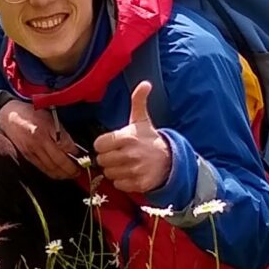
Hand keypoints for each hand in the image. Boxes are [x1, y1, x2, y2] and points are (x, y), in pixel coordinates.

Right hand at [0, 98, 86, 181]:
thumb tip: (74, 148)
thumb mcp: (50, 117)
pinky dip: (53, 173)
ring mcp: (32, 151)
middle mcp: (38, 143)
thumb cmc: (32, 114)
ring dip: (63, 174)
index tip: (83, 157)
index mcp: (45, 130)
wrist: (10, 116)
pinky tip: (59, 173)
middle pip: (59, 162)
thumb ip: (62, 133)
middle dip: (72, 169)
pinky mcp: (27, 157)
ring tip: (72, 174)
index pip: (65, 146)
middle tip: (80, 171)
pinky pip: (42, 169)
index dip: (76, 154)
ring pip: (51, 169)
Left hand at [92, 81, 173, 198]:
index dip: (103, 145)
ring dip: (114, 170)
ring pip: (109, 174)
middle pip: (102, 160)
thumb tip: (145, 83)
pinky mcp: (138, 184)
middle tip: (118, 155)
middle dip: (108, 158)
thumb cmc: (150, 139)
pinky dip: (122, 181)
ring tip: (125, 164)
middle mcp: (129, 154)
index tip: (111, 144)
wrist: (170, 160)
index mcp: (127, 137)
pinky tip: (130, 173)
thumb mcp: (142, 120)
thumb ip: (138, 101)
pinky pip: (118, 185)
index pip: (99, 144)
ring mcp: (134, 170)